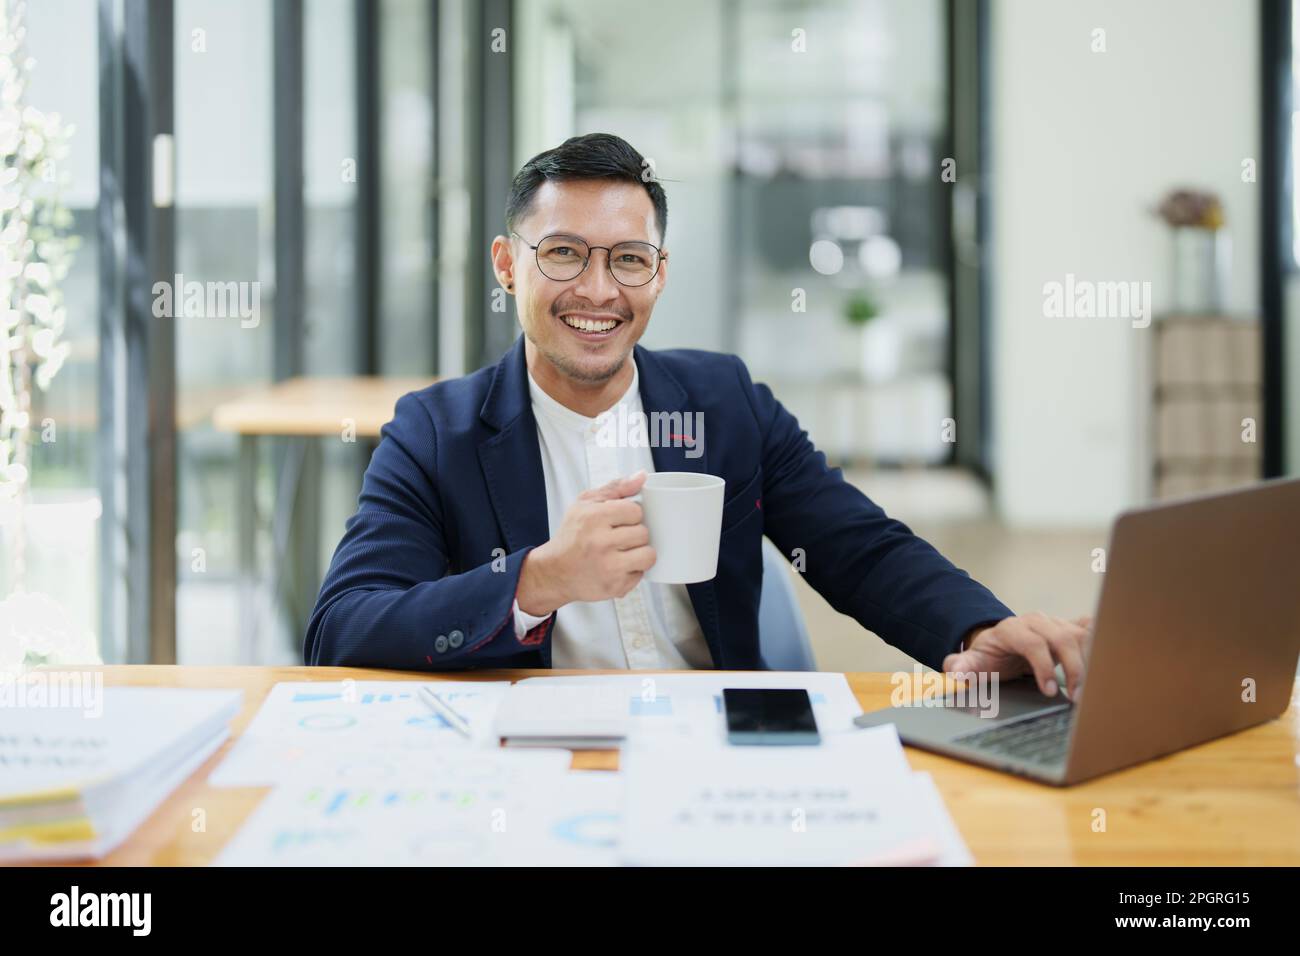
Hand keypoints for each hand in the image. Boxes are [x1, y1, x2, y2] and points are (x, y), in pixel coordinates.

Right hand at [516, 471, 655, 614]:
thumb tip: (642, 476)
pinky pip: (641, 575)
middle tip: (620, 537)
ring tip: (625, 552)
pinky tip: (619, 567)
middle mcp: (600, 543)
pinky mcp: (614, 587)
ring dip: (640, 553)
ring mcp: (608, 568)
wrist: (554, 572)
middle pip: (643, 533)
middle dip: (635, 534)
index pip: (636, 511)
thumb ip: (615, 488)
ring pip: (648, 555)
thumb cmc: (571, 536)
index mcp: (594, 518)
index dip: (631, 515)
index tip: (620, 520)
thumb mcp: (585, 504)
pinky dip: (633, 571)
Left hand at [942, 613, 1093, 698]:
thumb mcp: (972, 663)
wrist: (998, 643)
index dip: (1043, 666)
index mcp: (1012, 629)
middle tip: (1076, 696)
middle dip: (1074, 667)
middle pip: (1062, 637)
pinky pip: (1088, 628)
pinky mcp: (1068, 628)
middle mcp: (1036, 621)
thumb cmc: (988, 656)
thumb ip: (962, 666)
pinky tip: (1110, 652)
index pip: (1033, 643)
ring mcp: (1054, 622)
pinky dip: (1101, 637)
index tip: (1049, 691)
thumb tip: (955, 671)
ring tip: (1092, 688)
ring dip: (1090, 660)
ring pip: (1080, 635)